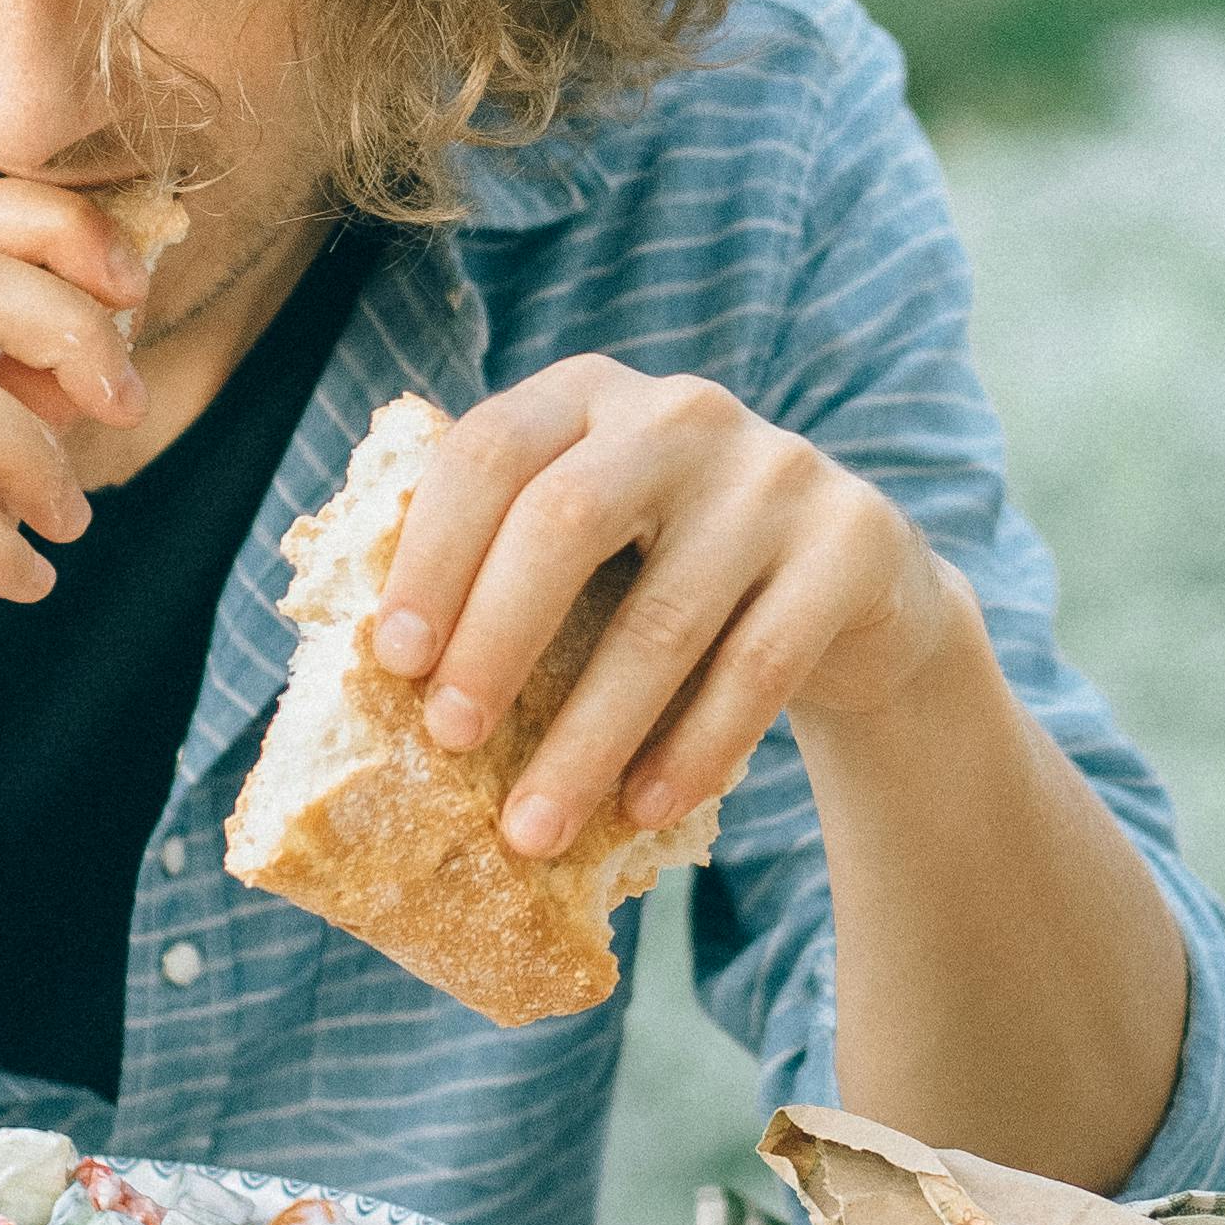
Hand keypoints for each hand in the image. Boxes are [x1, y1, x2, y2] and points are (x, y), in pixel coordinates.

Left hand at [365, 356, 957, 859]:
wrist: (853, 586)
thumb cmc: (669, 572)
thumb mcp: (592, 537)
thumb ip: (502, 562)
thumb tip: (371, 677)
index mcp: (587, 394)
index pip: (488, 451)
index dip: (431, 556)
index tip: (391, 662)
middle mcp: (681, 413)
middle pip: (565, 521)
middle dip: (495, 642)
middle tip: (449, 744)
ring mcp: (774, 472)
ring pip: (661, 619)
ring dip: (586, 740)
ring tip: (533, 830)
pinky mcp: (849, 543)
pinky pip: (758, 666)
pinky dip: (693, 751)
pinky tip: (644, 811)